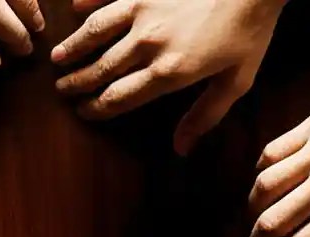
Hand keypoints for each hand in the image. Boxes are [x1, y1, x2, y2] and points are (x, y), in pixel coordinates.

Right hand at [52, 0, 283, 153]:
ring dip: (73, 47)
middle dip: (78, 82)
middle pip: (101, 69)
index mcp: (168, 72)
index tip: (83, 111)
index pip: (119, 98)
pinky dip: (87, 1)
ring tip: (58, 57)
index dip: (97, 108)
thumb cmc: (251, 29)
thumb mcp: (236, 80)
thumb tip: (181, 149)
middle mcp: (147, 43)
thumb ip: (205, 115)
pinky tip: (75, 7)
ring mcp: (142, 9)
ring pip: (95, 32)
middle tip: (62, 89)